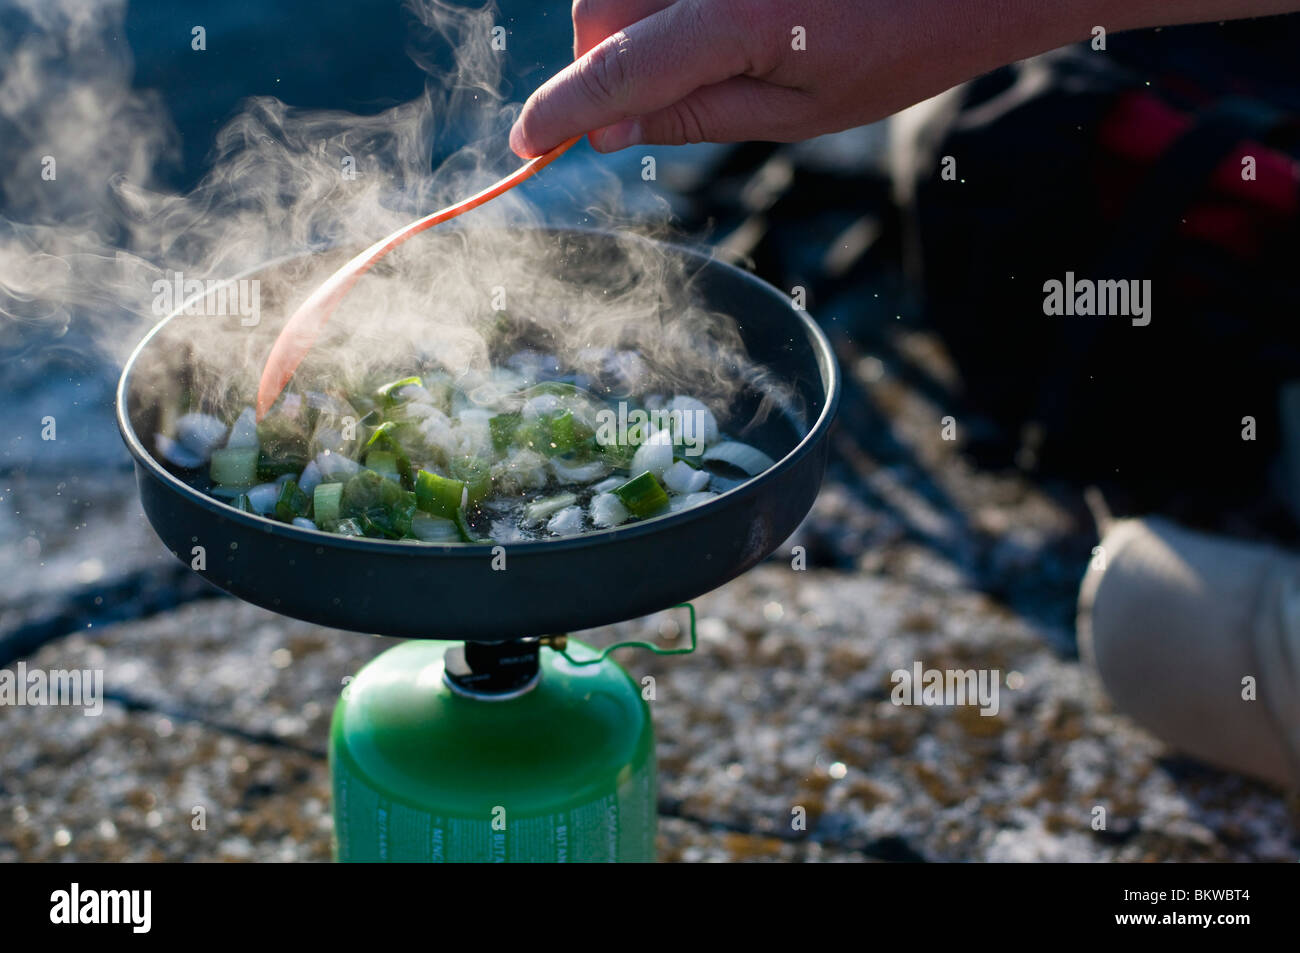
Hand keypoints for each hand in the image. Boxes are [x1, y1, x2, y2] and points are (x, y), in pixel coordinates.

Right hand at [509, 0, 1299, 157]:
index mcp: (739, 18)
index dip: (561, 109)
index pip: (616, 67)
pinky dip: (659, 3)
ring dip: (628, 22)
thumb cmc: (902, 45)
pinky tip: (711, 18)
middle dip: (603, 61)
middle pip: (599, 7)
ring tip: (697, 48)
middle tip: (638, 106)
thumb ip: (693, 116)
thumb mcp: (799, 112)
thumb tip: (604, 133)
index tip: (526, 142)